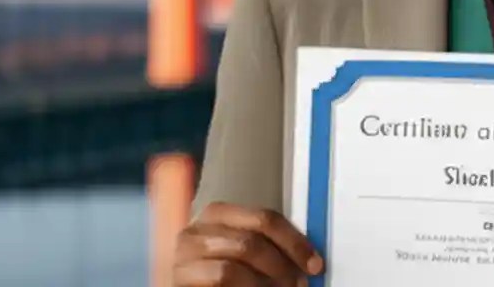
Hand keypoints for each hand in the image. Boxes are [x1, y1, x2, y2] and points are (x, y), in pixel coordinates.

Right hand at [174, 202, 323, 285]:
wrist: (198, 286)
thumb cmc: (226, 273)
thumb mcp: (247, 254)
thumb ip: (269, 248)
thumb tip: (309, 258)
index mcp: (218, 214)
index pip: (265, 218)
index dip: (295, 241)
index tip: (315, 264)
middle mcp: (196, 230)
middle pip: (251, 241)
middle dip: (281, 266)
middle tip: (299, 285)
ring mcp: (182, 257)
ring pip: (233, 266)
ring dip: (264, 283)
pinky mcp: (178, 281)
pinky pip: (220, 279)